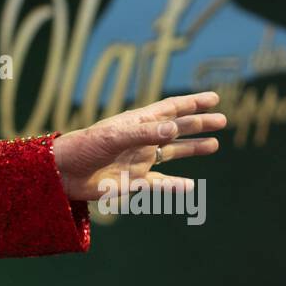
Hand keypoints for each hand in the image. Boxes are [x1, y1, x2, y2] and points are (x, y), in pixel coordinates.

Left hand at [52, 92, 225, 202]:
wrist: (62, 173)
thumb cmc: (84, 147)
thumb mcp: (114, 136)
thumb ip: (144, 133)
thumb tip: (175, 128)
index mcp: (137, 122)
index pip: (170, 109)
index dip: (192, 103)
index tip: (214, 99)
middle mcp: (141, 139)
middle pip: (176, 128)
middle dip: (199, 123)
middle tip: (223, 120)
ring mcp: (138, 160)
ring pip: (172, 152)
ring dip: (192, 148)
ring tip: (214, 144)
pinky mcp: (133, 182)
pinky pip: (160, 184)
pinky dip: (176, 185)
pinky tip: (191, 186)